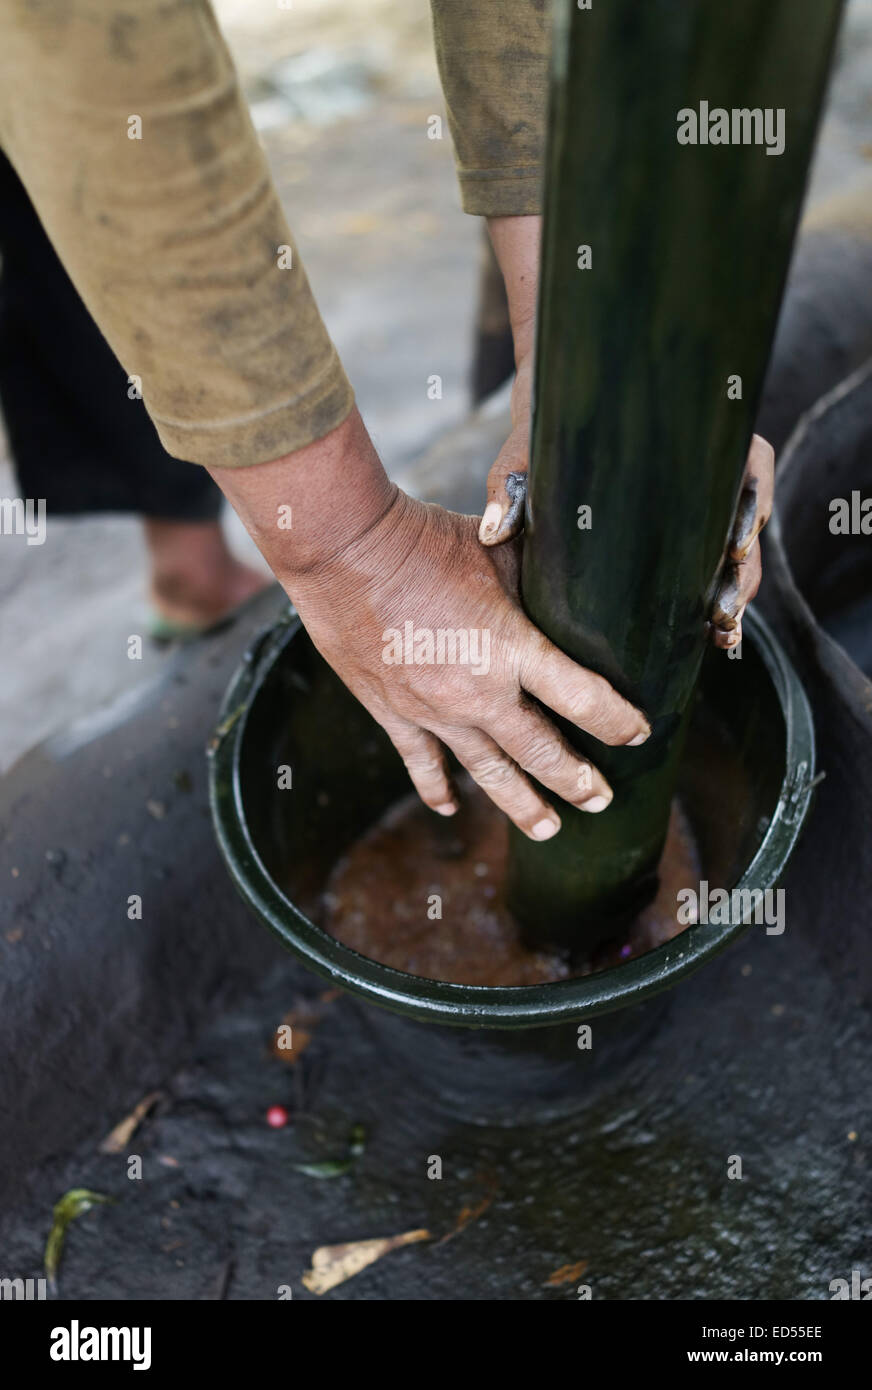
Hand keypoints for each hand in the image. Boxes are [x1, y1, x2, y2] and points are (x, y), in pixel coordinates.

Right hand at [286, 490, 649, 839]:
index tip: (637, 733)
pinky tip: (450, 808)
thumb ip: (539, 565)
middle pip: (540, 752)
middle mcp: (477, 692)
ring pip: (488, 772)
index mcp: (510, 648)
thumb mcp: (497, 544)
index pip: (582, 699)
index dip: (617, 720)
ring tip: (548, 829)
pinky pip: (421, 763)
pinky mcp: (393, 713)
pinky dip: (437, 788)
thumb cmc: (424, 539)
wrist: (344, 551)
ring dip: (522, 804)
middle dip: (576, 781)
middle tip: (600, 801)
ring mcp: (433, 710)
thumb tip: (574, 562)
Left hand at [479, 358, 773, 650]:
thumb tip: (493, 531)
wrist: (547, 427)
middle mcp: (706, 472)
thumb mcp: (527, 454)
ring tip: (721, 634)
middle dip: (744, 571)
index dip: (752, 503)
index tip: (733, 544)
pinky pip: (711, 568)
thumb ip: (512, 484)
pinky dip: (712, 599)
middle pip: (748, 520)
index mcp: (690, 437)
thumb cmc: (544, 432)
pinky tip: (710, 637)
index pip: (749, 463)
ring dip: (736, 592)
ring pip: (738, 551)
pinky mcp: (683, 537)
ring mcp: (699, 507)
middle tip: (724, 612)